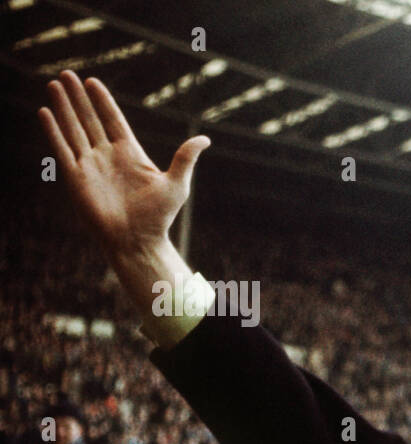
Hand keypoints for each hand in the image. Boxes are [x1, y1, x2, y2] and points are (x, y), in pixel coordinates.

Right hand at [38, 70, 209, 256]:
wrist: (138, 242)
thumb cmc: (159, 217)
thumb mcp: (176, 184)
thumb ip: (185, 158)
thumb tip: (205, 138)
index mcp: (130, 154)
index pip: (113, 120)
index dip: (102, 101)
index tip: (92, 82)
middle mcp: (107, 156)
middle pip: (89, 119)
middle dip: (78, 97)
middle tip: (67, 74)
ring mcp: (90, 165)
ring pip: (73, 129)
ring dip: (63, 107)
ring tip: (54, 84)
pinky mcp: (76, 177)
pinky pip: (61, 148)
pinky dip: (53, 130)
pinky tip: (45, 111)